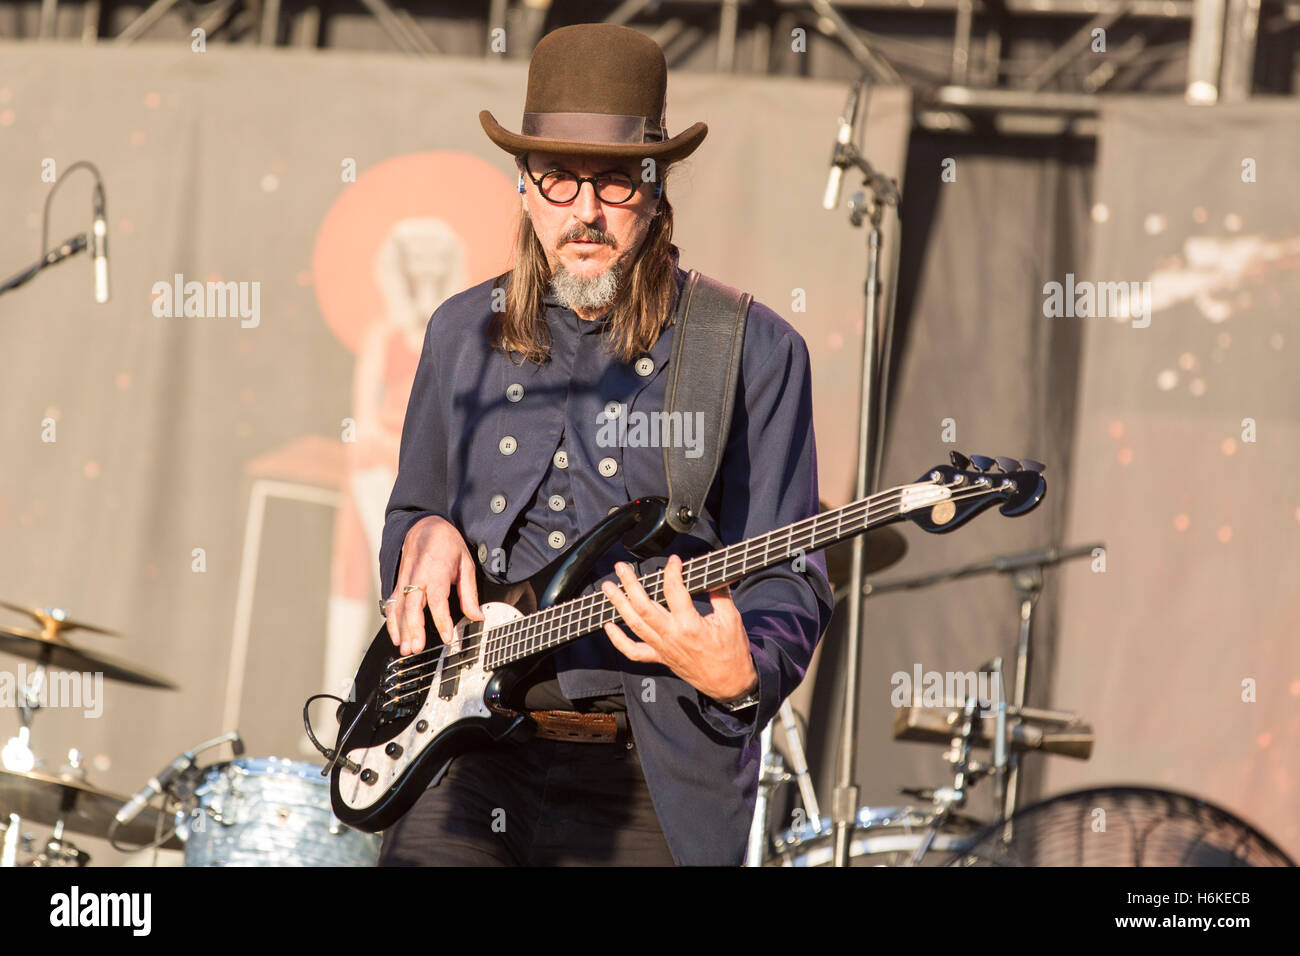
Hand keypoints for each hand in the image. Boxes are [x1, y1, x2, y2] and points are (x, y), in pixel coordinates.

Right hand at [384, 515, 482, 655]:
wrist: (424, 524)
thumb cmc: (447, 544)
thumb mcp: (466, 564)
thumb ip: (469, 593)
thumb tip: (478, 616)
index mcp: (436, 571)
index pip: (438, 599)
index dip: (442, 619)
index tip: (447, 637)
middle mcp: (417, 576)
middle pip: (412, 606)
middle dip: (413, 628)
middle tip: (417, 648)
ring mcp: (404, 579)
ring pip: (399, 607)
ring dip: (400, 629)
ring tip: (405, 648)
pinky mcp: (397, 582)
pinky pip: (392, 604)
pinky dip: (391, 621)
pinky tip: (396, 636)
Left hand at [601, 555, 757, 702]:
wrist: (729, 683)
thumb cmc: (731, 652)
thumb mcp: (731, 619)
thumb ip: (720, 594)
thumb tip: (716, 573)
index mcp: (689, 625)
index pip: (674, 591)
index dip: (671, 572)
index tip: (673, 561)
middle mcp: (671, 636)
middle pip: (643, 607)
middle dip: (630, 584)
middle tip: (621, 567)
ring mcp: (663, 648)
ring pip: (634, 624)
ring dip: (618, 604)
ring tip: (608, 587)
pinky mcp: (660, 658)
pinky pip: (634, 651)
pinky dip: (618, 640)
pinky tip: (608, 626)